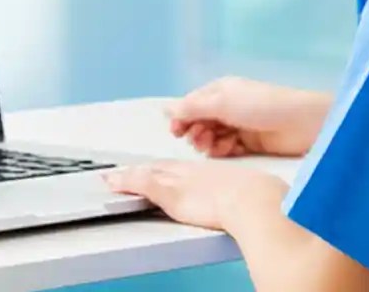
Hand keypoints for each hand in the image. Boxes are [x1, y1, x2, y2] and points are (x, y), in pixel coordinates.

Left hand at [104, 161, 286, 233]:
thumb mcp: (246, 193)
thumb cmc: (257, 199)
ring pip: (148, 171)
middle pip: (160, 167)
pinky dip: (124, 181)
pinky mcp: (170, 192)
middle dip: (142, 169)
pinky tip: (111, 182)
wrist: (254, 200)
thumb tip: (250, 202)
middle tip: (123, 172)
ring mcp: (179, 180)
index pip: (178, 168)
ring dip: (128, 174)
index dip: (162, 169)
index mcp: (208, 172)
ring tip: (112, 177)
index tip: (150, 171)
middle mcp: (191, 171)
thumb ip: (240, 196)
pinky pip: (140, 182)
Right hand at [168, 77, 331, 157]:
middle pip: (199, 122)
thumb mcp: (222, 103)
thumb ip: (191, 108)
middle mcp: (227, 106)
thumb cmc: (263, 105)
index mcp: (220, 91)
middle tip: (198, 140)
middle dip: (195, 132)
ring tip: (212, 147)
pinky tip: (224, 151)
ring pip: (211, 137)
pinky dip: (222, 151)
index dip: (181, 118)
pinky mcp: (249, 143)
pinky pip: (226, 148)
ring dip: (207, 142)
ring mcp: (239, 125)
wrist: (302, 124)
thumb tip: (165, 109)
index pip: (191, 105)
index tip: (176, 132)